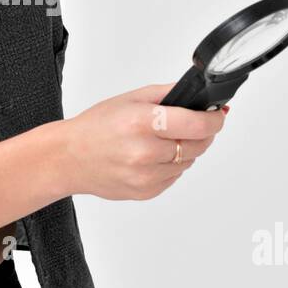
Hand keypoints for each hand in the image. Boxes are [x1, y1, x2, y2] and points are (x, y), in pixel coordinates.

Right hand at [64, 83, 227, 200]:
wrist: (69, 158)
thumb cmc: (96, 126)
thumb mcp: (131, 99)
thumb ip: (168, 94)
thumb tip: (200, 96)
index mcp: (142, 122)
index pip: (197, 124)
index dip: (214, 119)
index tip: (218, 115)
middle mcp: (145, 152)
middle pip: (198, 145)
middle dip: (201, 133)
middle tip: (189, 125)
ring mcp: (146, 176)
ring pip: (188, 162)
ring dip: (184, 150)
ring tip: (160, 141)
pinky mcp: (145, 192)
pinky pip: (174, 177)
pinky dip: (170, 166)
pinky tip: (150, 157)